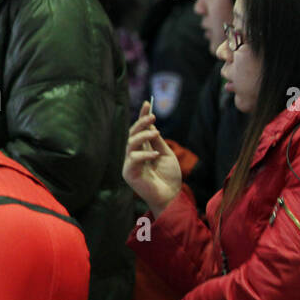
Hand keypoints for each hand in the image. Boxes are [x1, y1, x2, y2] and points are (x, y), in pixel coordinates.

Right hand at [122, 101, 181, 216]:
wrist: (170, 196)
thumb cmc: (169, 177)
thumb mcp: (166, 154)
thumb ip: (158, 142)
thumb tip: (151, 126)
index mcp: (142, 149)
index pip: (139, 130)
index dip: (142, 116)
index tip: (147, 103)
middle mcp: (134, 155)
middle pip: (132, 134)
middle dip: (141, 123)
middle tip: (153, 117)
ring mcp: (130, 164)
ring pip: (131, 144)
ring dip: (143, 136)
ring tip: (156, 133)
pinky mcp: (129, 173)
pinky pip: (133, 159)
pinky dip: (145, 155)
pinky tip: (155, 155)